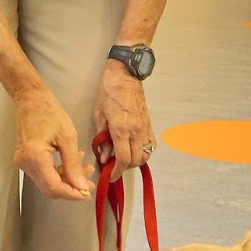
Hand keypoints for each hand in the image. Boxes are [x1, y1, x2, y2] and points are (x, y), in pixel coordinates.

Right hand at [14, 85, 92, 200]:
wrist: (31, 99)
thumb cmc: (49, 111)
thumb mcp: (68, 137)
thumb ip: (74, 164)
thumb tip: (81, 186)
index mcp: (34, 157)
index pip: (53, 187)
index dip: (71, 194)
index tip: (86, 193)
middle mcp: (25, 163)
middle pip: (49, 187)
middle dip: (70, 188)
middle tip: (89, 183)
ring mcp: (22, 162)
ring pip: (47, 181)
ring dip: (66, 179)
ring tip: (84, 169)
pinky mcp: (25, 159)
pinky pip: (43, 172)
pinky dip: (58, 172)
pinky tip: (71, 163)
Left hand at [93, 64, 153, 179]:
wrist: (125, 74)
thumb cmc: (108, 92)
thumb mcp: (99, 115)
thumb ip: (102, 139)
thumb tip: (105, 157)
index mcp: (121, 129)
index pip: (123, 159)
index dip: (116, 172)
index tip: (110, 176)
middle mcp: (136, 131)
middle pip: (135, 160)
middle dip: (124, 168)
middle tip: (113, 167)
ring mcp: (145, 127)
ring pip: (146, 155)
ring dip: (135, 161)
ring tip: (123, 158)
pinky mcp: (150, 123)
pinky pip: (151, 145)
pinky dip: (143, 152)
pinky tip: (133, 149)